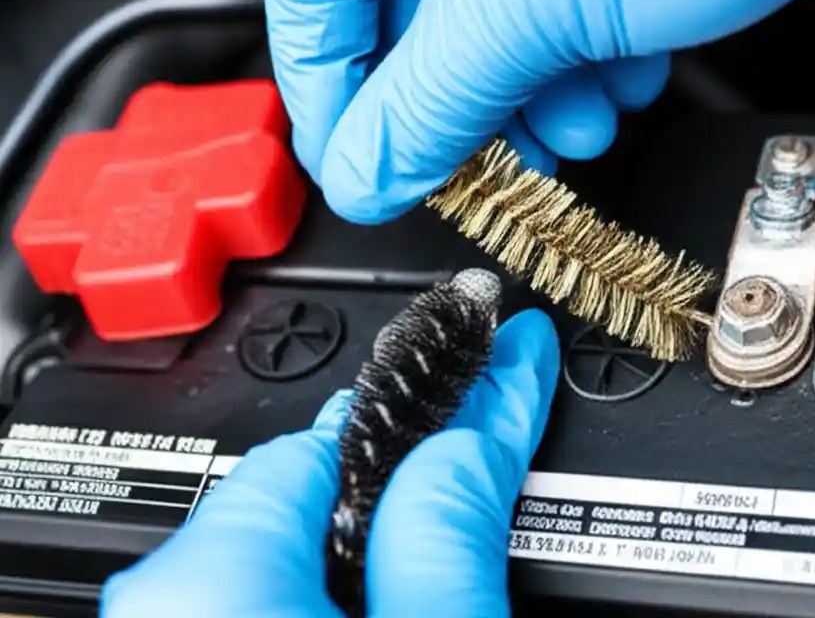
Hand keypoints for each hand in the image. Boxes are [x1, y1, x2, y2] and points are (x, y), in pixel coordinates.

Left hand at [100, 309, 559, 617]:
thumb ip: (448, 529)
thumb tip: (477, 422)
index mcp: (212, 583)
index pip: (344, 434)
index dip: (446, 397)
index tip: (511, 356)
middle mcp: (168, 605)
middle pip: (312, 479)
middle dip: (411, 444)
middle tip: (500, 397)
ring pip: (294, 540)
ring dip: (383, 512)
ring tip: (469, 491)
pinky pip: (271, 593)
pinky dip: (340, 574)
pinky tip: (399, 576)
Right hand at [262, 0, 814, 223]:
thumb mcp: (523, 12)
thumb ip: (427, 103)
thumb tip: (370, 170)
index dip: (327, 80)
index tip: (359, 160)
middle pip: (408, 0)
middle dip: (456, 97)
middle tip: (481, 158)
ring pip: (491, 11)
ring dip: (528, 90)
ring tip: (578, 123)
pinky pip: (559, 1)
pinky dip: (581, 57)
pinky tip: (623, 76)